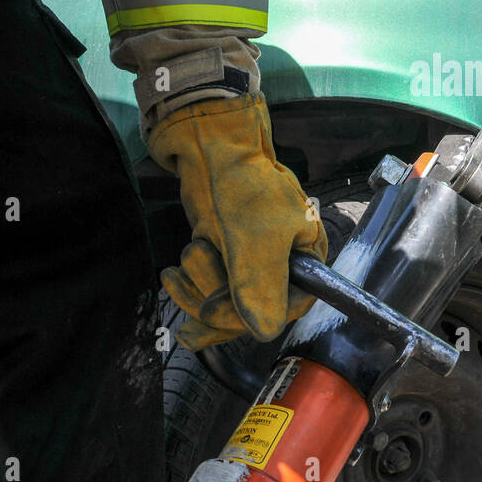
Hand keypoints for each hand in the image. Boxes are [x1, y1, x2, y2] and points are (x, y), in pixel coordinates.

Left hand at [147, 94, 326, 349]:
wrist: (209, 148)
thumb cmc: (242, 184)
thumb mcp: (255, 237)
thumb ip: (262, 285)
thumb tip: (265, 333)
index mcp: (306, 260)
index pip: (285, 310)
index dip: (247, 314)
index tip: (217, 305)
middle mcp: (282, 267)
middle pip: (249, 315)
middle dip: (213, 297)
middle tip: (196, 260)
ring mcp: (251, 266)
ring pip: (223, 308)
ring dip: (196, 287)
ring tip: (189, 253)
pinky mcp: (223, 262)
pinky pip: (206, 297)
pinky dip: (187, 289)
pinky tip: (174, 275)